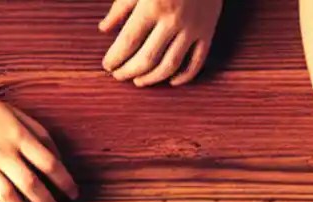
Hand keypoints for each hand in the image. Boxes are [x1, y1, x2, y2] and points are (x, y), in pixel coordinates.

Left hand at [100, 0, 221, 86]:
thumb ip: (121, 7)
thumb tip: (104, 29)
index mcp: (152, 5)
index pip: (129, 41)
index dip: (115, 58)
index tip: (107, 66)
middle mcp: (173, 20)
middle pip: (148, 58)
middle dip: (130, 71)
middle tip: (118, 76)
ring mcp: (193, 28)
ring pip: (171, 64)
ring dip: (153, 78)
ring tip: (139, 82)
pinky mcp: (208, 30)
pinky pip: (197, 61)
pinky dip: (185, 76)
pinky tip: (171, 81)